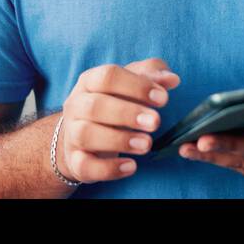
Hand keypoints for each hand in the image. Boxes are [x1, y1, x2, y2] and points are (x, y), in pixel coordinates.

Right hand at [57, 57, 179, 183]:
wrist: (83, 134)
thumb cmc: (114, 101)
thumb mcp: (132, 83)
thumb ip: (152, 74)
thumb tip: (172, 79)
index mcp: (90, 81)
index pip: (108, 77)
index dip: (136, 86)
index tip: (163, 98)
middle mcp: (76, 105)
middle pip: (95, 106)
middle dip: (127, 113)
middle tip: (156, 122)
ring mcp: (72, 134)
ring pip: (86, 135)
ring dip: (119, 140)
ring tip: (147, 144)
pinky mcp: (75, 161)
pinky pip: (85, 166)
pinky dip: (109, 168)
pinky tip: (132, 166)